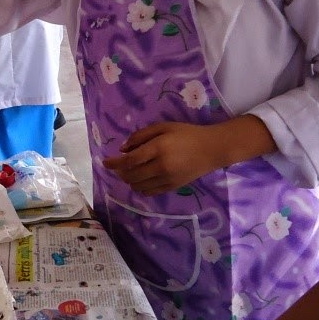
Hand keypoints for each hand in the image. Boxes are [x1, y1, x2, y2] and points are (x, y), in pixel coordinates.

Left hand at [103, 121, 228, 195]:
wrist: (213, 149)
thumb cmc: (187, 134)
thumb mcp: (163, 127)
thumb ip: (141, 136)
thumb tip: (123, 149)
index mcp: (158, 149)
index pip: (129, 160)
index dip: (114, 163)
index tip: (105, 163)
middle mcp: (161, 166)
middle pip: (131, 176)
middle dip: (120, 172)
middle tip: (118, 166)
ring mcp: (168, 179)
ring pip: (139, 186)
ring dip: (130, 180)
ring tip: (130, 172)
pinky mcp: (173, 187)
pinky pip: (150, 192)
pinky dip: (141, 187)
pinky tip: (142, 180)